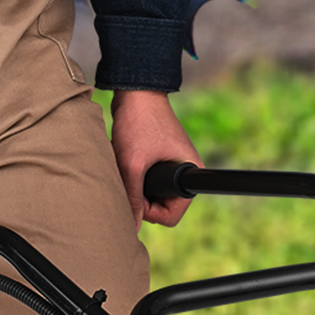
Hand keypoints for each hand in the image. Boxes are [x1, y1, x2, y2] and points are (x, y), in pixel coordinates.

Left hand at [109, 90, 203, 228]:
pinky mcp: (160, 158)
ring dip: (136, 186)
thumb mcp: (132, 162)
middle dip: (142, 199)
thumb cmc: (139, 121)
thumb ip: (132, 196)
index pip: (173, 215)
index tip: (134, 196)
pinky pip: (148, 179)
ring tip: (124, 168)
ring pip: (153, 193)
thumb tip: (131, 225)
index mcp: (190, 176)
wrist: (135, 88)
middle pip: (163, 206)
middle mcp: (185, 173)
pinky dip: (135, 175)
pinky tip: (125, 161)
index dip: (150, 212)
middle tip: (127, 182)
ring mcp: (173, 166)